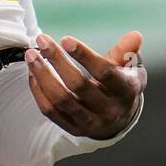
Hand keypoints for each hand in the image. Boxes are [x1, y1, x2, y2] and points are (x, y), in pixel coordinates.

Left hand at [24, 30, 145, 138]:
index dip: (84, 55)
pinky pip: (50, 111)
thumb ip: (127, 51)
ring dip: (42, 76)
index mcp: (126, 91)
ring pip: (60, 100)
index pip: (104, 72)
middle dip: (57, 60)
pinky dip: (38, 91)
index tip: (66, 39)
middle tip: (42, 40)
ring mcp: (90, 122)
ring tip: (31, 55)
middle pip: (78, 85)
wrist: (119, 119)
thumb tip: (134, 36)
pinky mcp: (73, 129)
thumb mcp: (131, 67)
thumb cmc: (122, 84)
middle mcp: (109, 110)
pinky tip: (33, 73)